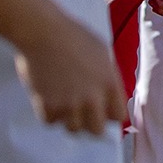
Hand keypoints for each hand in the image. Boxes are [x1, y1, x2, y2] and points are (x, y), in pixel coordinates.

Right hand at [11, 15, 128, 133]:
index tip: (104, 111)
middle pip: (97, 130)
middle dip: (91, 124)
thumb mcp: (102, 54)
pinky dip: (49, 114)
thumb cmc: (73, 36)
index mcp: (109, 83)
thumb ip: (107, 78)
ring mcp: (69, 103)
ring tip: (65, 105)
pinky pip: (50, 122)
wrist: (43, 32)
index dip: (111, 114)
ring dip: (69, 120)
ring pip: (73, 129)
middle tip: (84, 114)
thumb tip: (109, 96)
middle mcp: (92, 97)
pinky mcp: (46, 104)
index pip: (119, 116)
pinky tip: (49, 100)